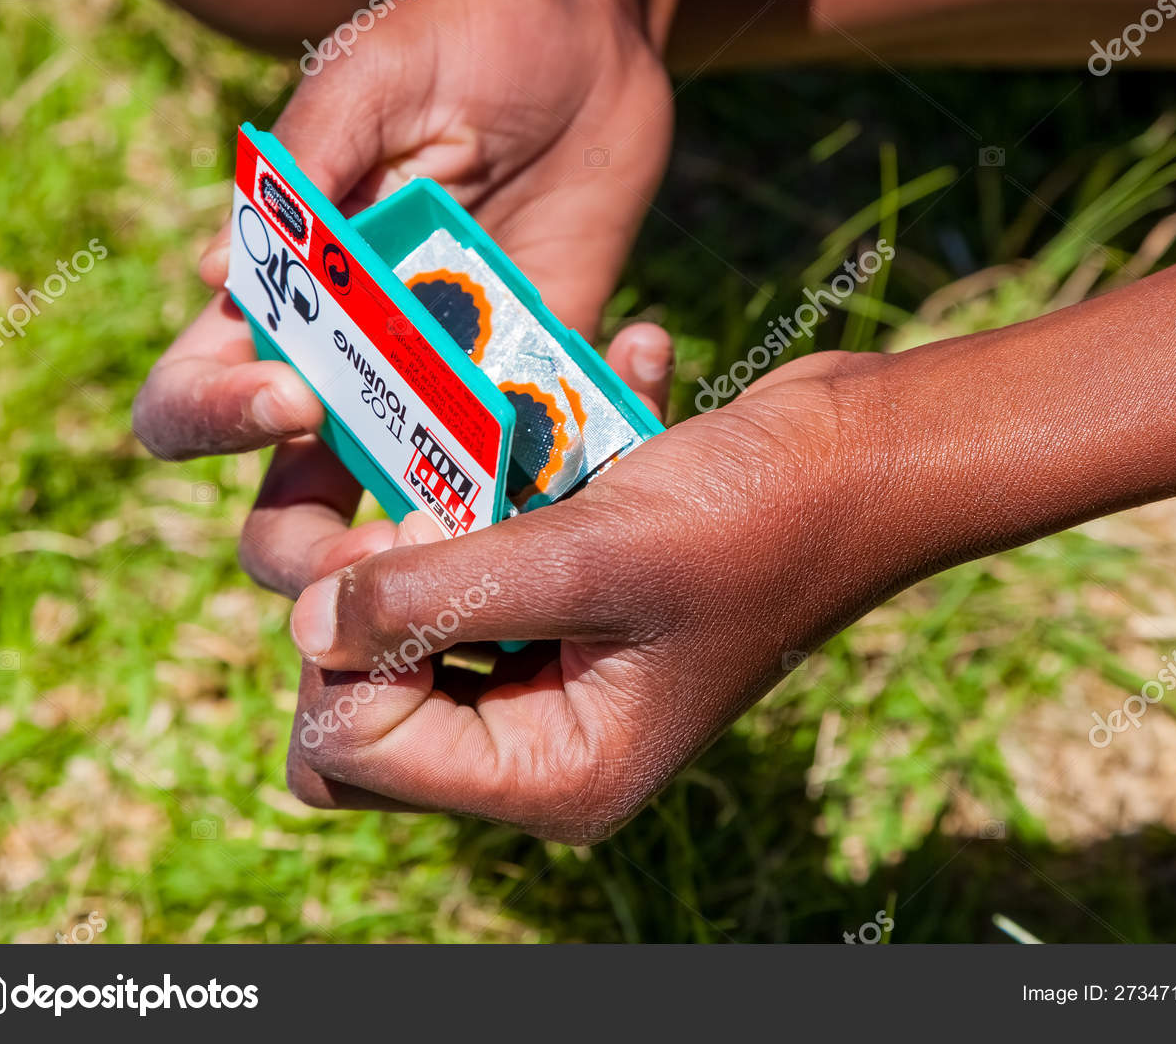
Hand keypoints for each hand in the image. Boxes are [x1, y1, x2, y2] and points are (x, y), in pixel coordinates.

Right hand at [131, 0, 677, 585]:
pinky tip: (629, 361)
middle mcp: (354, 366)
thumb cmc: (462, 37)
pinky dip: (574, 464)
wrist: (592, 33)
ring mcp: (451, 388)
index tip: (293, 396)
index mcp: (282, 300)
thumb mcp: (375, 80)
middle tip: (379, 560)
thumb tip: (214, 275)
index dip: (217, 421)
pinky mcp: (543, 383)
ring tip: (486, 557)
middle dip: (309, 555)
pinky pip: (545, 459)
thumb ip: (304, 169)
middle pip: (287, 509)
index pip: (195, 399)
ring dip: (436, 559)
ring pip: (412, 520)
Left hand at [279, 351, 899, 841]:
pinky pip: (485, 565)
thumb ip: (437, 597)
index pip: (359, 752)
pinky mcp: (568, 602)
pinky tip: (591, 403)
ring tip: (493, 459)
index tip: (404, 536)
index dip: (347, 645)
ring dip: (437, 533)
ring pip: (414, 634)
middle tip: (420, 514)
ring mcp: (557, 671)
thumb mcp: (588, 555)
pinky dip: (510, 489)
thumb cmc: (757, 515)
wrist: (869, 458)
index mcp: (556, 772)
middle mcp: (547, 740)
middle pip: (370, 716)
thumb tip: (306, 625)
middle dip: (369, 606)